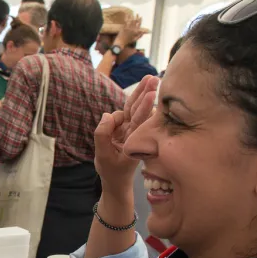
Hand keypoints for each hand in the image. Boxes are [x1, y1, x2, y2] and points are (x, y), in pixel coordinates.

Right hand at [93, 74, 157, 191]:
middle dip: (145, 93)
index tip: (152, 95)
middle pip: (138, 109)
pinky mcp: (124, 127)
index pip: (138, 120)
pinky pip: (124, 112)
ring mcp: (129, 128)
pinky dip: (130, 102)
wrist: (116, 179)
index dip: (144, 107)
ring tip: (149, 79)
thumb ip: (102, 135)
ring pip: (133, 107)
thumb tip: (106, 115)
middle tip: (153, 78)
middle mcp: (133, 132)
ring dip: (140, 93)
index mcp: (133, 140)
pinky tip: (141, 91)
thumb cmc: (111, 170)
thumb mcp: (102, 156)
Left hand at [114, 15, 145, 48]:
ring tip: (132, 13)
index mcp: (136, 32)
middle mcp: (132, 29)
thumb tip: (143, 32)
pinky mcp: (123, 27)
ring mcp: (128, 28)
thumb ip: (140, 35)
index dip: (140, 20)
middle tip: (137, 13)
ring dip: (132, 16)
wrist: (120, 43)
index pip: (139, 24)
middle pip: (135, 21)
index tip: (141, 17)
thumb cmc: (128, 42)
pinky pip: (126, 21)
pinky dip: (126, 17)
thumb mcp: (135, 39)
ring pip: (131, 20)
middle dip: (137, 17)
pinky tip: (127, 14)